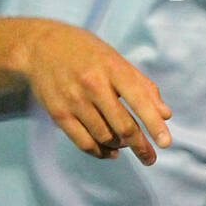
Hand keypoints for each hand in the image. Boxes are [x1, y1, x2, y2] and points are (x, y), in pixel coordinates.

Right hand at [21, 19, 171, 164]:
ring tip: (125, 145)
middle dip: (140, 146)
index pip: (139, 99)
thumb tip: (165, 115)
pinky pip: (84, 142)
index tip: (166, 142)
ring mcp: (74, 100)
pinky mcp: (59, 114)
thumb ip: (142, 86)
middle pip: (122, 126)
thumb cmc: (85, 52)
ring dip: (120, 146)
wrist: (39, 48)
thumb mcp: (115, 59)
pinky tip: (110, 152)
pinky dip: (100, 152)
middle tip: (150, 158)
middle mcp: (93, 84)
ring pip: (104, 137)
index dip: (153, 124)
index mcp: (112, 67)